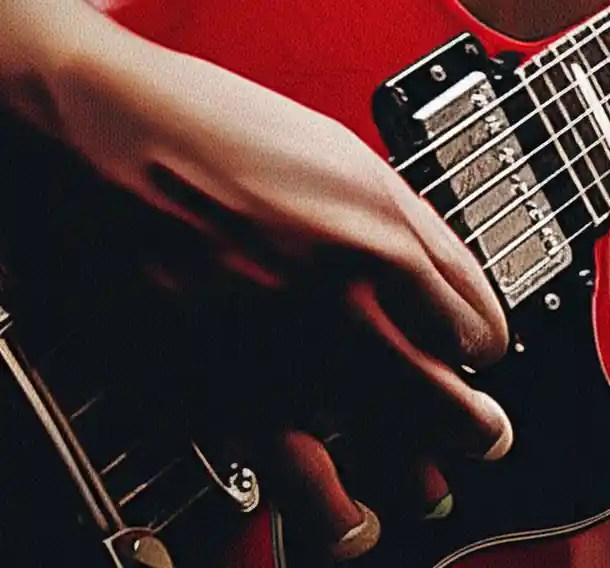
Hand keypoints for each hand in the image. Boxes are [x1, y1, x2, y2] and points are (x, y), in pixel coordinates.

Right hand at [0, 0, 511, 560]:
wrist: (88, 130)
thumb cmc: (206, 127)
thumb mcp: (338, 152)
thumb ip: (410, 223)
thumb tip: (456, 277)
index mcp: (380, 243)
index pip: (475, 325)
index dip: (486, 342)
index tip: (479, 348)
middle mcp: (338, 310)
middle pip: (444, 400)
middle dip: (476, 425)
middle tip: (487, 434)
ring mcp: (275, 358)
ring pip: (378, 449)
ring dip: (413, 480)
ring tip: (428, 498)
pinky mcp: (209, 390)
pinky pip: (292, 472)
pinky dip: (329, 504)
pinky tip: (347, 517)